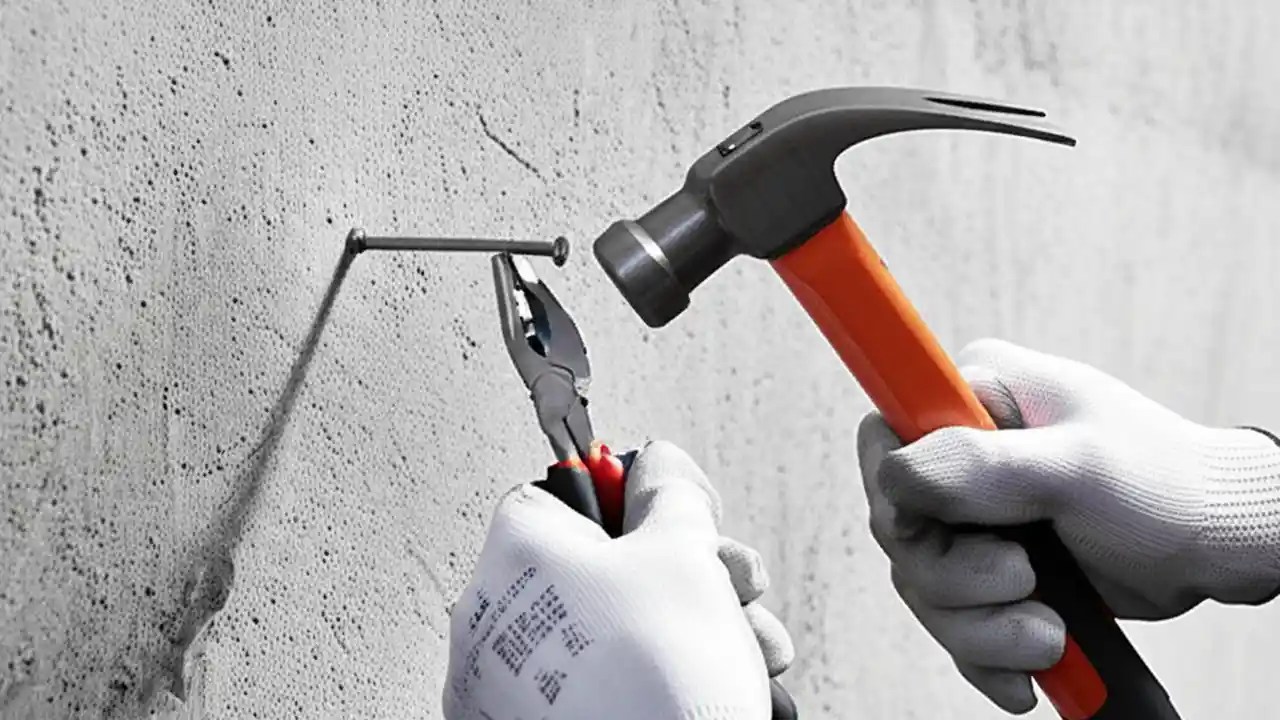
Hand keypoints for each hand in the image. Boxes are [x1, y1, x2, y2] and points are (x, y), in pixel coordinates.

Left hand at [443, 441, 793, 719]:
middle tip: (738, 586)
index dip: (637, 493)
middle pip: (612, 563)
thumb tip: (660, 467)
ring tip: (754, 649)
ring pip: (627, 626)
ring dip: (706, 624)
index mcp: (517, 551)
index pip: (570, 491)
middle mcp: (501, 618)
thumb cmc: (655, 674)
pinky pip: (613, 681)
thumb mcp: (682, 551)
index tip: (683, 512)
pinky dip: (670, 676)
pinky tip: (732, 684)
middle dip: (698, 570)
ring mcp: (519, 684)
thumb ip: (671, 493)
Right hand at [857, 338, 1279, 713]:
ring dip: (980, 627)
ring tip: (1047, 634)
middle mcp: (962, 454)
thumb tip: (894, 476)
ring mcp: (974, 515)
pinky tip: (1031, 668)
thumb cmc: (1164, 486)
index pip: (886, 437)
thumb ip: (979, 466)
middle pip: (900, 528)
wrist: (1216, 545)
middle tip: (1022, 582)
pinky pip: (956, 620)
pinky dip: (988, 654)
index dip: (895, 497)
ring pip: (924, 585)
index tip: (929, 533)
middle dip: (955, 579)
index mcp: (977, 397)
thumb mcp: (1074, 467)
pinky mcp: (988, 568)